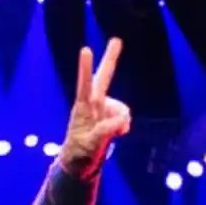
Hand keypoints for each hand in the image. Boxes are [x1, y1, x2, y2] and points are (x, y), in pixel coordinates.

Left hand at [60, 37, 130, 167]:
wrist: (81, 164)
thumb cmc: (80, 154)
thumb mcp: (91, 146)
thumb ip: (105, 131)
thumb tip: (122, 121)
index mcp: (83, 108)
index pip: (84, 85)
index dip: (85, 68)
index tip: (85, 50)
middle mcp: (94, 104)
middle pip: (104, 78)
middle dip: (110, 59)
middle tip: (116, 40)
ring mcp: (103, 109)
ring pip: (122, 107)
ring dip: (122, 120)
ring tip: (112, 135)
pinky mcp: (110, 116)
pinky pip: (125, 117)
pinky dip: (124, 125)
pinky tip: (118, 134)